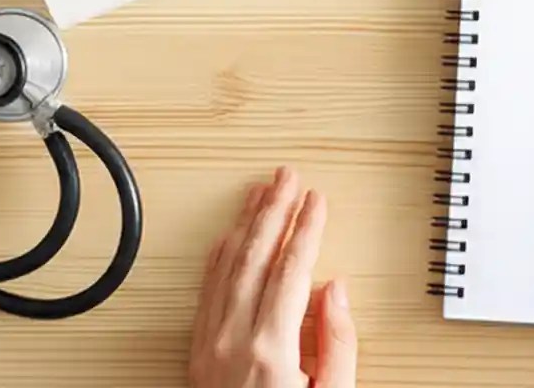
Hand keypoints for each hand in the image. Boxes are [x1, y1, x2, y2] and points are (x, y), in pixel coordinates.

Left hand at [190, 167, 357, 387]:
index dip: (306, 229)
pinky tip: (229, 239)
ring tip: (260, 194)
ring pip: (226, 268)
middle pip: (255, 258)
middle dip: (273, 211)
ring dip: (245, 225)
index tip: (316, 200)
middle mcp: (233, 343)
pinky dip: (218, 258)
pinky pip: (206, 292)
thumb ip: (337, 345)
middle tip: (286, 177)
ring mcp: (209, 349)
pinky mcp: (197, 357)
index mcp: (272, 351)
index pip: (292, 270)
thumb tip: (334, 292)